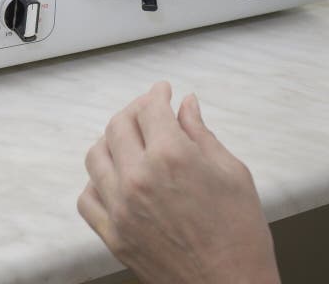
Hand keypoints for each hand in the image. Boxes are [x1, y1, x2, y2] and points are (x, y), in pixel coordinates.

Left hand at [78, 82, 279, 283]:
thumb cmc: (240, 236)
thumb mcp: (232, 172)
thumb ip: (201, 132)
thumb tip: (186, 104)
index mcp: (171, 156)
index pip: (150, 107)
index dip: (157, 93)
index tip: (163, 92)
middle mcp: (139, 178)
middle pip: (118, 125)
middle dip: (135, 111)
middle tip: (149, 111)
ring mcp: (121, 208)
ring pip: (96, 156)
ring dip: (111, 141)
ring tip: (130, 141)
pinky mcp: (114, 236)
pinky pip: (87, 198)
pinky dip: (96, 182)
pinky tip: (114, 179)